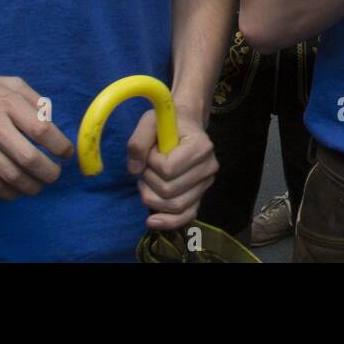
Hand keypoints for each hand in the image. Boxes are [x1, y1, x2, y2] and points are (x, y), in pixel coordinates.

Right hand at [0, 69, 73, 199]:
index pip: (42, 130)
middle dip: (49, 172)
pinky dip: (7, 192)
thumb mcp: (9, 83)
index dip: (60, 145)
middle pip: (28, 158)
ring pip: (10, 176)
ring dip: (30, 186)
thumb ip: (34, 101)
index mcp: (8, 102)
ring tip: (39, 185)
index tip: (67, 153)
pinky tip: (16, 190)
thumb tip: (52, 124)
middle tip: (55, 175)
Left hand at [126, 107, 217, 229]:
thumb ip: (139, 141)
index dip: (150, 163)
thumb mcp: (149, 121)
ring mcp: (206, 183)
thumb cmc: (168, 122)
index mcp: (201, 146)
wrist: (185, 125)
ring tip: (149, 180)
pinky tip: (152, 221)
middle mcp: (208, 166)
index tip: (151, 150)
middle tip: (147, 165)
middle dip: (148, 180)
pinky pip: (186, 216)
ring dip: (152, 196)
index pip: (168, 169)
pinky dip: (169, 222)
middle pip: (169, 191)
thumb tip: (135, 170)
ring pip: (175, 206)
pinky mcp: (200, 195)